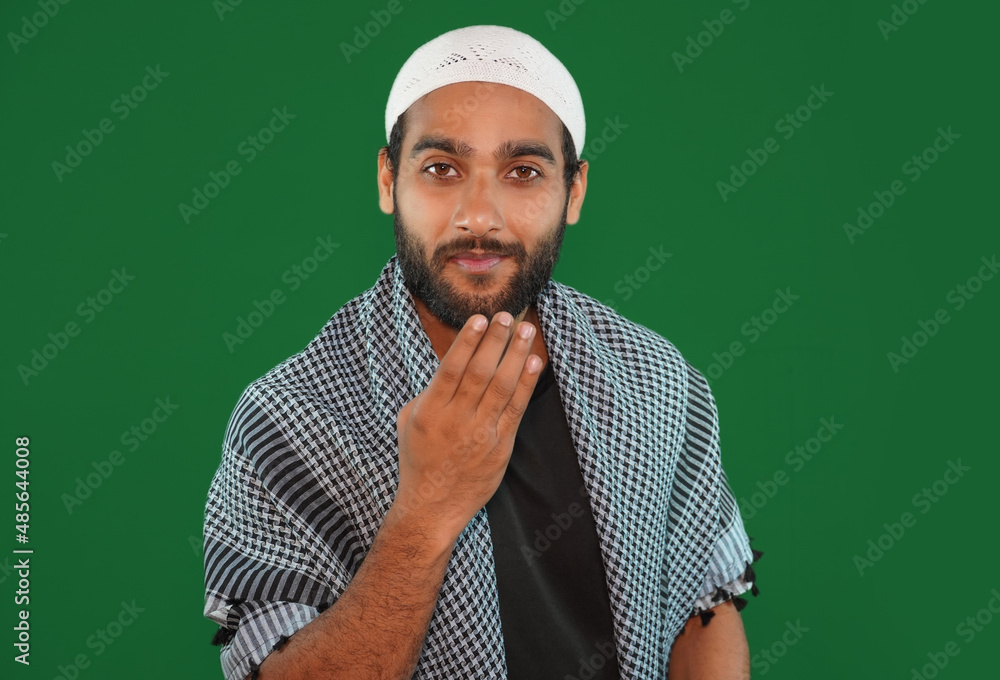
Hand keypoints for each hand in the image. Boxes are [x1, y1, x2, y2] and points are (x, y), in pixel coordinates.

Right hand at [393, 310, 542, 539]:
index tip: (479, 319)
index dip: (467, 342)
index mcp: (430, 411)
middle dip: (495, 341)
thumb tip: (451, 363)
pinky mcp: (501, 446)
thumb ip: (428, 392)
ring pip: (502, 387)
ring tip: (526, 331)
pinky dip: (526, 383)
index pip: (451, 369)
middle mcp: (456, 420)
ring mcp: (480, 434)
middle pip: (480, 372)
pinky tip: (534, 362)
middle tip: (506, 315)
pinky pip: (516, 409)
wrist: (433, 506)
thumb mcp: (409, 421)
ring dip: (516, 355)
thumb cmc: (419, 458)